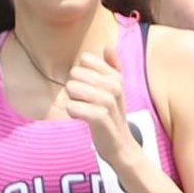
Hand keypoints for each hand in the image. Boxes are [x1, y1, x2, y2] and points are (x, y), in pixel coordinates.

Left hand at [63, 46, 140, 171]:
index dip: (81, 75)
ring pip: (72, 88)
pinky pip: (72, 107)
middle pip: (75, 73)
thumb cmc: (113, 115)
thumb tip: (108, 46)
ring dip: (74, 101)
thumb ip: (113, 66)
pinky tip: (83, 119)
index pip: (85, 59)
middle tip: (87, 103)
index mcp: (116, 76)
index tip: (91, 89)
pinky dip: (73, 113)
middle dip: (75, 89)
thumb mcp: (116, 89)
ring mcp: (108, 101)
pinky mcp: (99, 117)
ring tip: (86, 110)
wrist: (121, 146)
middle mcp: (114, 85)